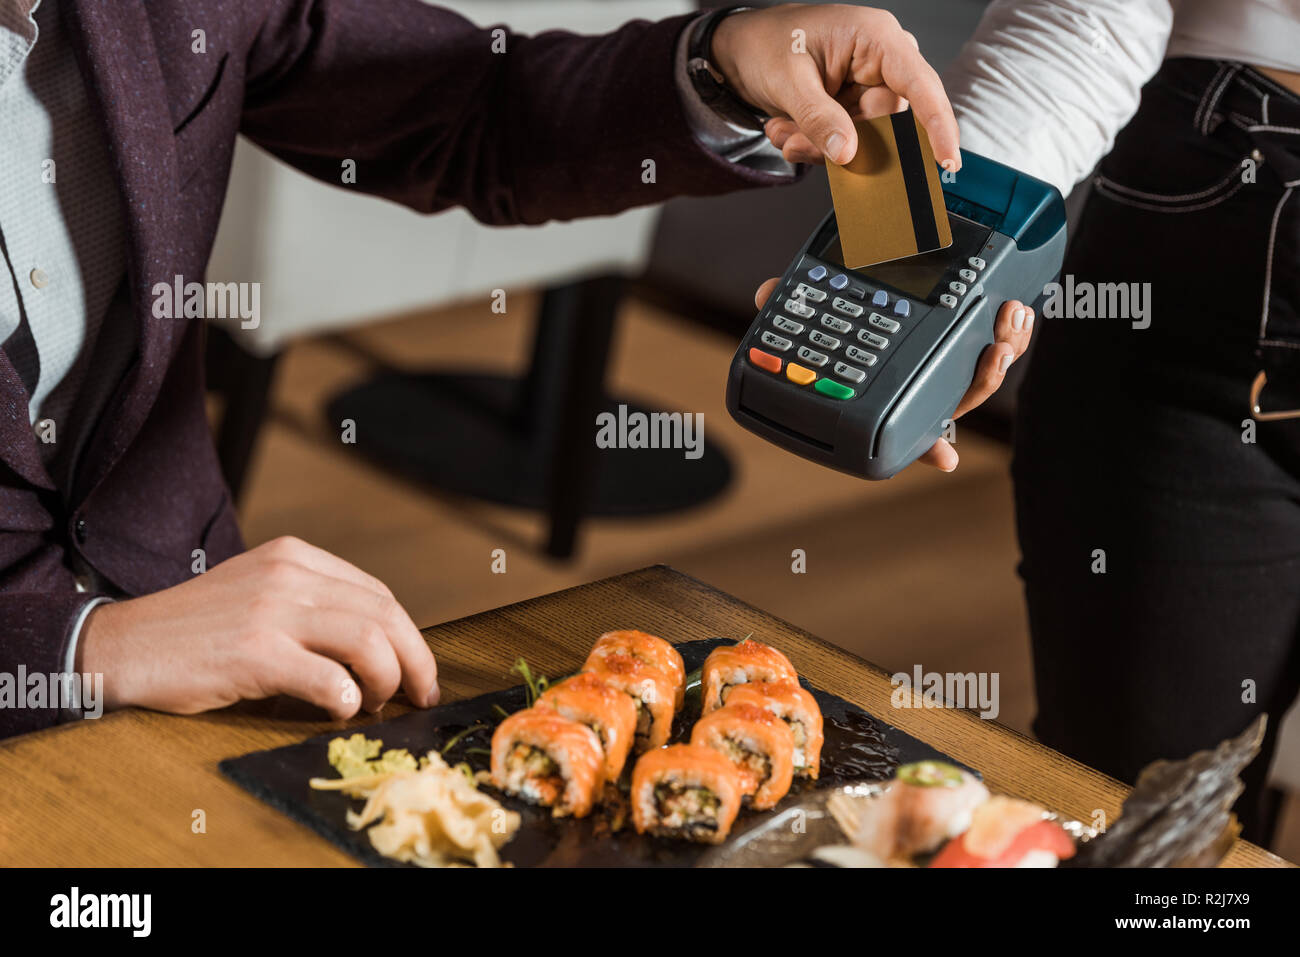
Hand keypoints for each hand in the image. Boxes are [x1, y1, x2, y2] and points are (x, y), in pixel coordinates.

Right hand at [79, 536, 439, 718]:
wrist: (124, 644)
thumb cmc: (196, 631)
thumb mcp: (259, 594)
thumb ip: (313, 608)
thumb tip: (378, 651)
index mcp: (296, 557)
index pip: (378, 593)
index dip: (409, 636)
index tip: (418, 669)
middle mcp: (290, 576)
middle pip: (385, 615)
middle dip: (415, 661)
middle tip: (420, 694)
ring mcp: (272, 611)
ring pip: (369, 642)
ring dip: (386, 681)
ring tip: (372, 704)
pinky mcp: (254, 652)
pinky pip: (327, 678)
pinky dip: (345, 699)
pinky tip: (338, 710)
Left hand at [710, 4, 959, 167]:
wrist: (739, 51)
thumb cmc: (764, 44)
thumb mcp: (788, 81)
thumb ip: (819, 119)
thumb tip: (848, 153)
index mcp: (875, 38)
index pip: (920, 84)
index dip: (937, 124)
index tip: (946, 159)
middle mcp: (879, 61)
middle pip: (887, 122)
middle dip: (842, 139)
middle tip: (796, 139)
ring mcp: (866, 86)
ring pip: (864, 138)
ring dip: (820, 143)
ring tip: (784, 128)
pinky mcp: (852, 107)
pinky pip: (847, 140)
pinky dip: (816, 143)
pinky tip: (788, 127)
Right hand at [754, 278, 1033, 470]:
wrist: (886, 264)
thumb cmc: (846, 302)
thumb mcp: (816, 301)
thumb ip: (791, 301)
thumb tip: (764, 293)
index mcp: (894, 390)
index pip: (912, 425)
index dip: (930, 445)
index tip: (945, 457)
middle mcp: (927, 383)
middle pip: (963, 395)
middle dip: (984, 377)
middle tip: (993, 349)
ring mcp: (954, 361)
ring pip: (987, 370)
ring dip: (1006, 350)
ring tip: (1009, 317)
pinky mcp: (975, 331)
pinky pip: (1000, 340)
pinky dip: (1011, 330)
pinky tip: (1015, 307)